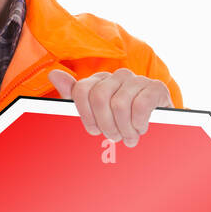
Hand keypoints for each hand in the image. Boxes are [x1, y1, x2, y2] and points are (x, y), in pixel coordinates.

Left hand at [48, 67, 173, 147]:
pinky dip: (138, 124)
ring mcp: (138, 80)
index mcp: (100, 81)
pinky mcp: (156, 88)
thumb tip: (54, 74)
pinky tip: (141, 129)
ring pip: (119, 104)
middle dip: (105, 124)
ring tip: (129, 137)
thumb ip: (73, 97)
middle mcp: (118, 76)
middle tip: (113, 137)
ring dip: (124, 129)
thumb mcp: (94, 115)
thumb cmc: (120, 124)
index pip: (81, 90)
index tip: (94, 130)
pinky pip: (140, 106)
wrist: (156, 130)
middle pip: (99, 97)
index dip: (85, 115)